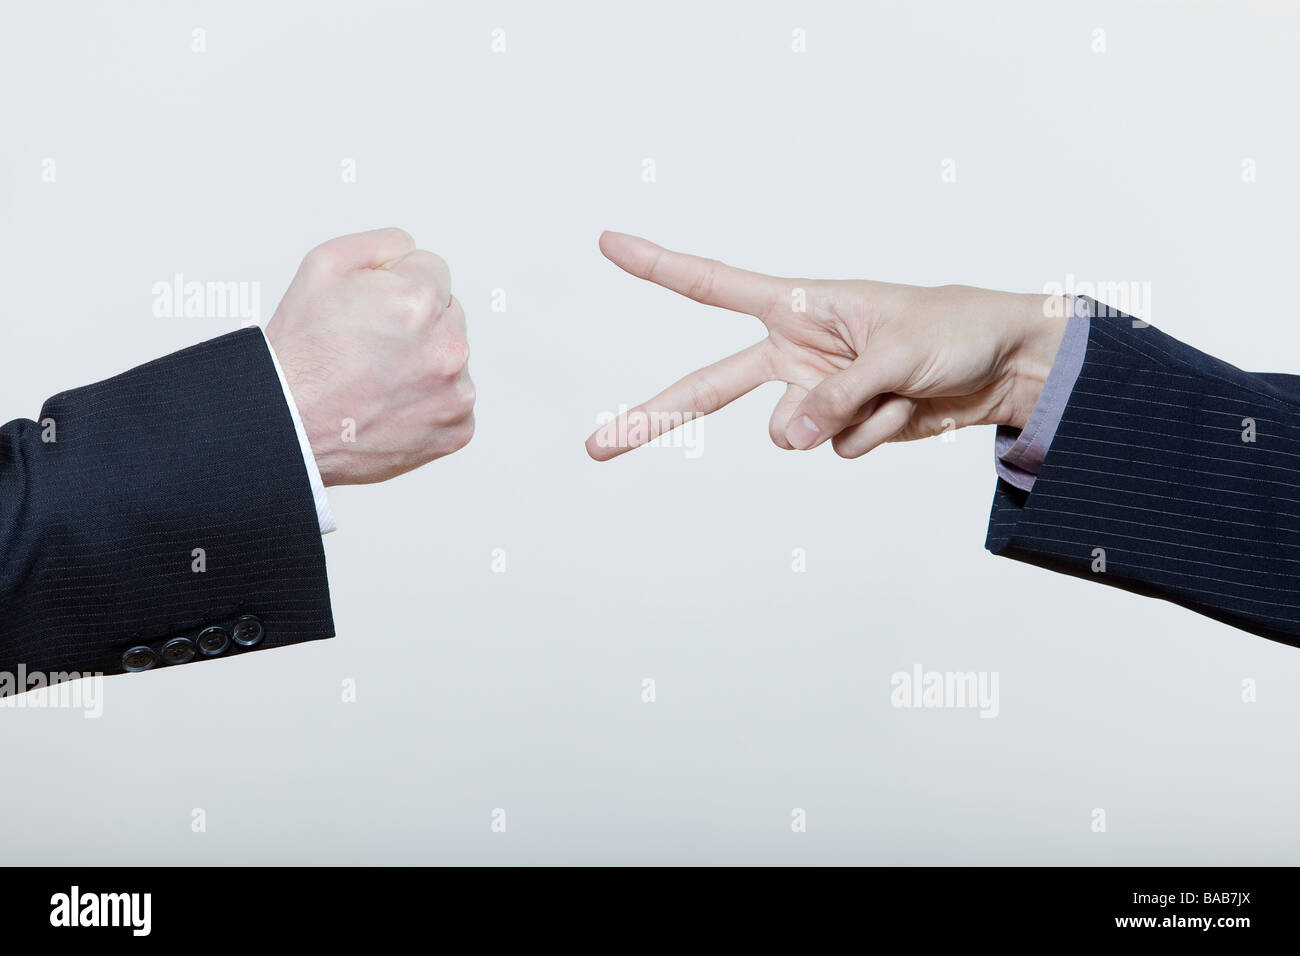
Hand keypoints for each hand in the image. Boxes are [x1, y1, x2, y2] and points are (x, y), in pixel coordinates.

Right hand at [266, 228, 474, 484]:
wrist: (288, 428)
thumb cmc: (300, 354)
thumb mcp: (323, 265)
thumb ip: (383, 244)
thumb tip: (413, 253)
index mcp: (420, 301)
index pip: (434, 270)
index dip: (397, 286)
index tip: (371, 311)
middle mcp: (448, 347)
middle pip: (448, 314)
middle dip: (417, 324)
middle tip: (370, 348)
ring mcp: (456, 393)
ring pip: (451, 358)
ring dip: (425, 363)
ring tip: (377, 380)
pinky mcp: (457, 429)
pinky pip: (453, 401)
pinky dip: (429, 403)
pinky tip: (391, 405)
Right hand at [585, 232, 1067, 460]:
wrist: (1001, 366)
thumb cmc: (952, 329)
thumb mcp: (896, 355)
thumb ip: (839, 397)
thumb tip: (793, 439)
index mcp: (799, 306)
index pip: (715, 285)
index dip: (659, 266)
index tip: (609, 243)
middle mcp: (795, 351)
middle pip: (710, 387)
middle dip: (654, 416)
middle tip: (596, 445)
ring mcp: (816, 393)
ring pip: (792, 435)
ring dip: (845, 422)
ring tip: (894, 389)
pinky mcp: (841, 426)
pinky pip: (838, 450)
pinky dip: (874, 435)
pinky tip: (905, 408)